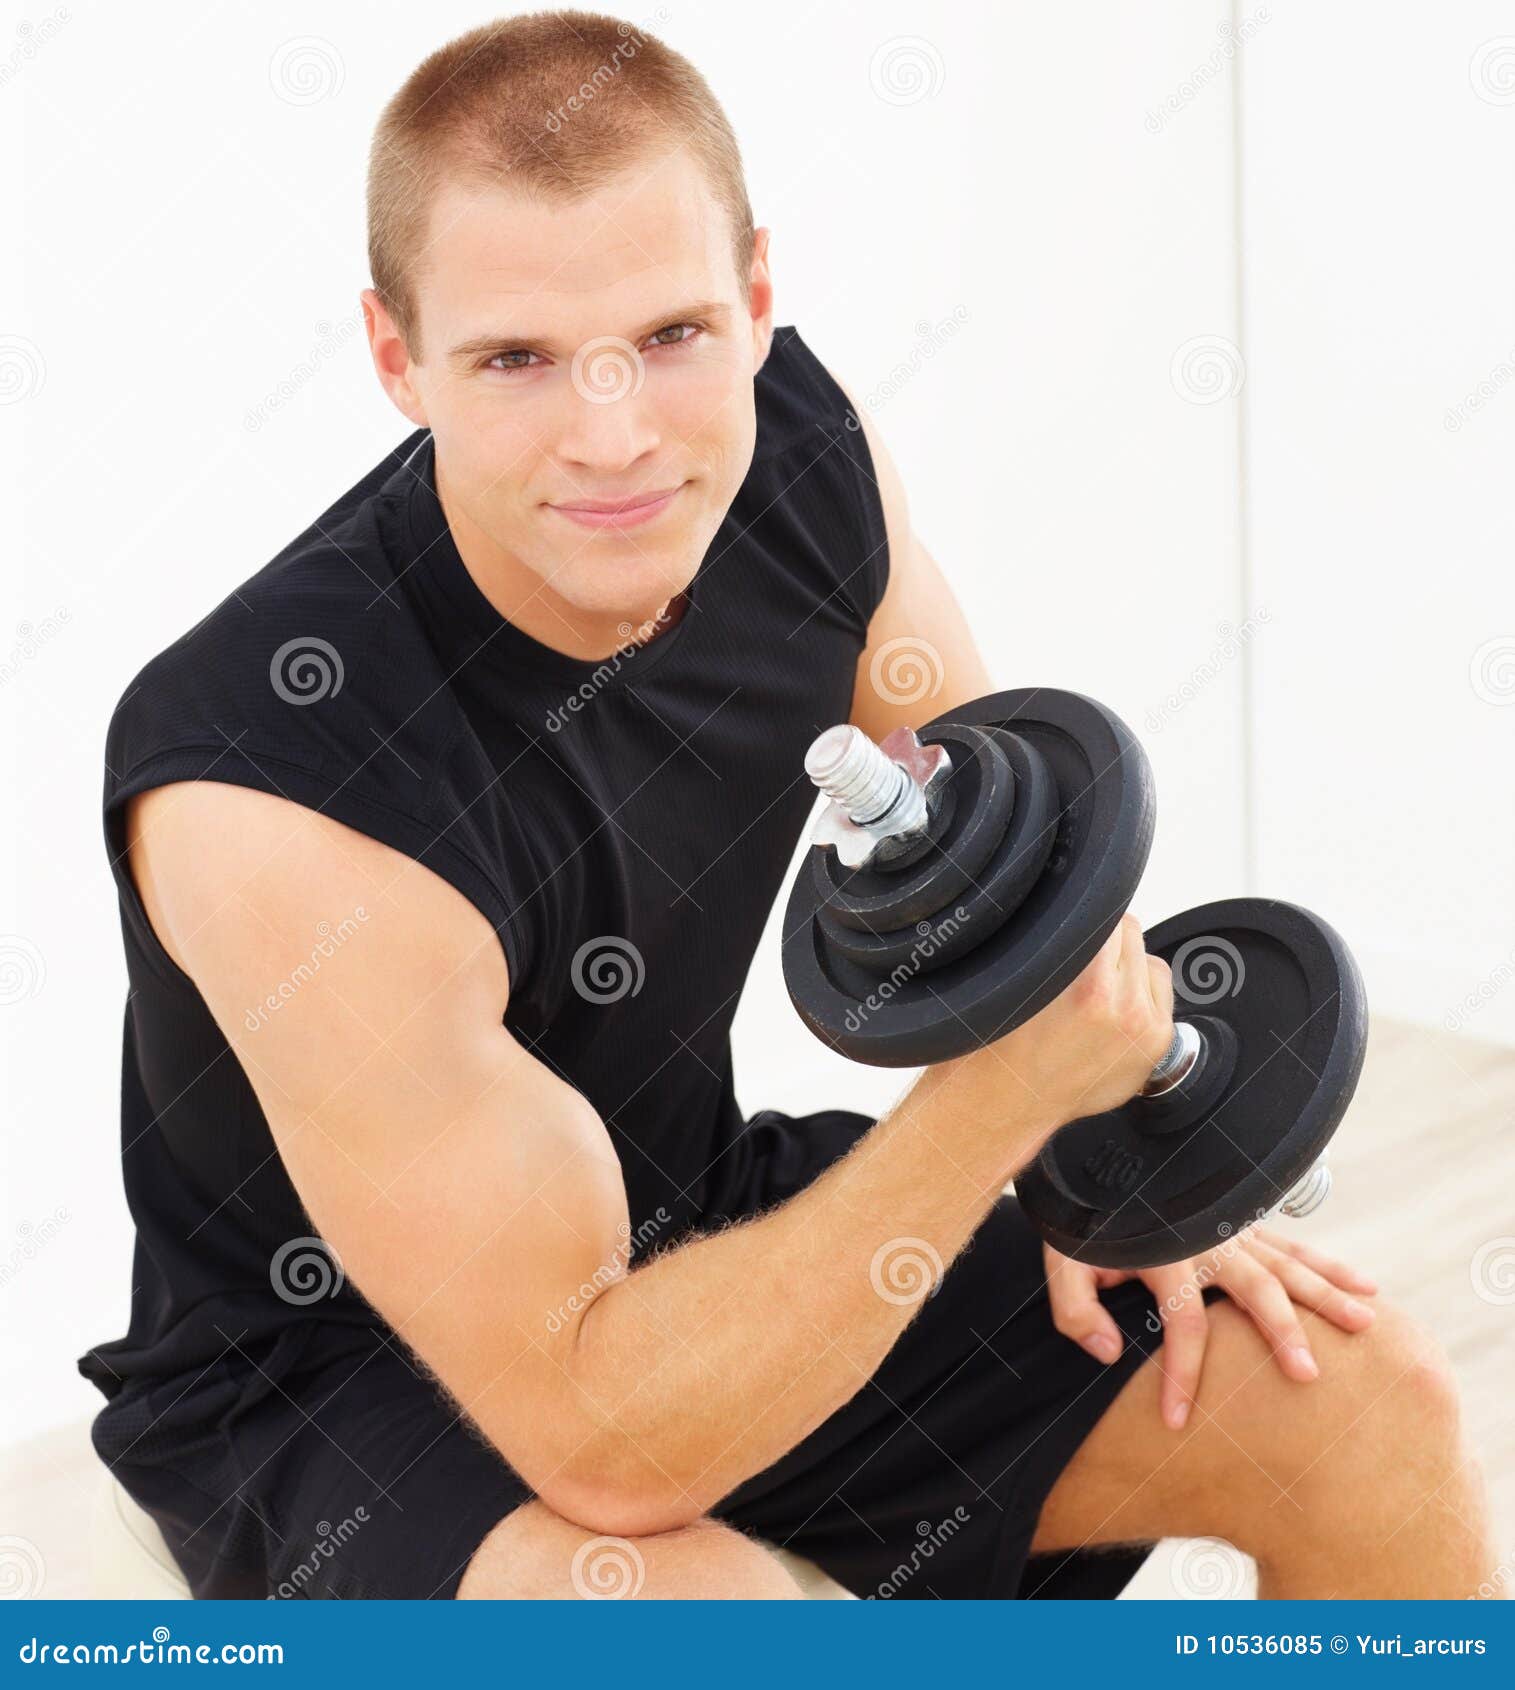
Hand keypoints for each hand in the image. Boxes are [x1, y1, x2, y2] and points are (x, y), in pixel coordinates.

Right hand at [944, 914, 1174, 1140]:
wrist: (1008, 1101)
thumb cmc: (1002, 1045)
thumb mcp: (1021, 981)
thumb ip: (1057, 945)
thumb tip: (1080, 910)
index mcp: (1091, 989)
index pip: (1107, 917)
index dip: (1085, 917)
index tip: (1072, 926)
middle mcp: (1125, 1008)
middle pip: (1131, 933)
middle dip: (1105, 941)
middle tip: (1078, 961)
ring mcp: (1146, 1029)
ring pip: (1150, 961)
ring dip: (1127, 965)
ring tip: (1094, 987)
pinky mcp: (1157, 1045)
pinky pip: (1160, 993)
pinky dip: (1140, 993)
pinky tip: (1111, 1008)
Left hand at [1043, 1228, 1378, 1429]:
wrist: (1099, 1160)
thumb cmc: (1082, 1219)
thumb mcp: (1062, 1260)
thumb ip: (1075, 1309)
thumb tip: (1109, 1353)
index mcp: (1163, 1253)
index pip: (1183, 1323)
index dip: (1181, 1374)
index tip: (1174, 1421)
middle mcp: (1206, 1239)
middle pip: (1256, 1289)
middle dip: (1283, 1333)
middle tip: (1309, 1375)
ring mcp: (1230, 1228)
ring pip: (1289, 1264)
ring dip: (1329, 1293)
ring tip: (1367, 1323)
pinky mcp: (1242, 1223)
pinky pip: (1292, 1247)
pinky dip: (1328, 1266)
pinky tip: (1367, 1287)